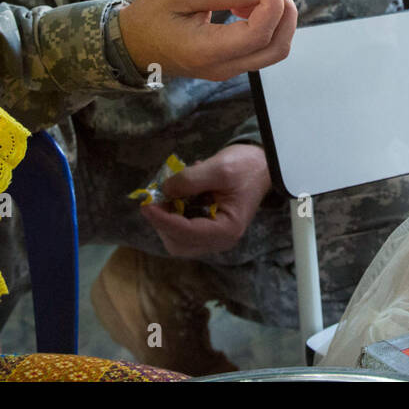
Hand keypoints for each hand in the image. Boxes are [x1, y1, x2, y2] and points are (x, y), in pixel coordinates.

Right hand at [118, 0, 296, 81]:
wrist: (132, 44)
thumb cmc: (151, 14)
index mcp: (205, 51)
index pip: (259, 34)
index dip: (273, 4)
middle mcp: (222, 67)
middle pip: (278, 46)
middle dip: (286, 11)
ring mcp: (229, 70)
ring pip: (275, 49)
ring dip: (278, 18)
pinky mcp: (231, 65)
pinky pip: (263, 48)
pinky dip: (267, 24)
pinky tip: (245, 6)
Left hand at [140, 144, 271, 256]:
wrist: (262, 165)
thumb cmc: (245, 167)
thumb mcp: (218, 168)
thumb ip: (190, 180)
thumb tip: (164, 190)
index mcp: (227, 229)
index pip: (186, 233)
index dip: (162, 219)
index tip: (146, 204)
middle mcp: (220, 240)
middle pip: (178, 243)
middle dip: (162, 222)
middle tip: (155, 198)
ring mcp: (214, 237)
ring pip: (178, 239)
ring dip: (167, 219)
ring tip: (170, 193)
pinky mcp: (209, 229)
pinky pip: (183, 230)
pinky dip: (174, 215)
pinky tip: (180, 195)